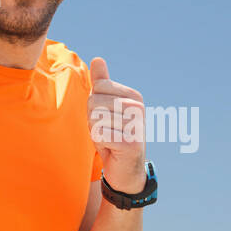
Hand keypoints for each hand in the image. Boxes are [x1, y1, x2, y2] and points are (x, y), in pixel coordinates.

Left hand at [87, 57, 146, 192]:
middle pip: (94, 102)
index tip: (106, 119)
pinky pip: (99, 134)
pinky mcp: (130, 142)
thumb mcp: (105, 108)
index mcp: (133, 96)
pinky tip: (110, 149)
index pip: (96, 88)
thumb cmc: (113, 137)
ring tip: (108, 140)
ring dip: (96, 132)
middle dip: (92, 120)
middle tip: (106, 132)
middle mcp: (138, 108)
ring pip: (95, 118)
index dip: (93, 106)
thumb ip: (102, 84)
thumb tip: (97, 59)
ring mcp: (136, 125)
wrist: (125, 171)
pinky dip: (99, 143)